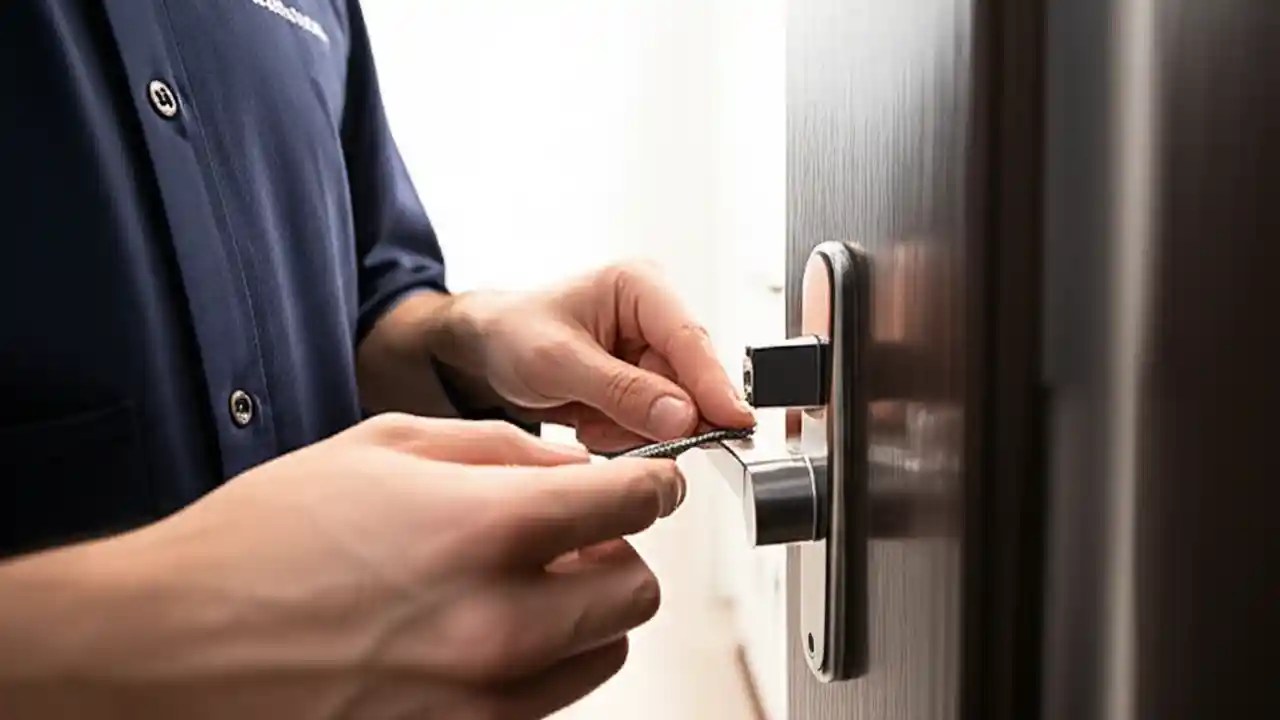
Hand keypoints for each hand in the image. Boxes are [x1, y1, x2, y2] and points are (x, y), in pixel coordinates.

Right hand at [0, 414, 683, 719]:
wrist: (173, 647)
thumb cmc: (262, 541)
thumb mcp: (384, 446)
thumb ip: (499, 449)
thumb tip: (572, 468)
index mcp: (485, 530)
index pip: (631, 505)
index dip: (652, 485)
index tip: (651, 485)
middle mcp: (499, 624)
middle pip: (635, 590)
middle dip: (616, 553)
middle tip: (576, 537)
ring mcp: (483, 699)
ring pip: (603, 652)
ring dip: (584, 613)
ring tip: (522, 586)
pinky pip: (548, 703)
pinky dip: (540, 663)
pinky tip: (485, 633)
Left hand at [364, 264, 755, 451]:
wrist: (485, 352)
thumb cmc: (512, 334)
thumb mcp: (558, 362)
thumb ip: (622, 390)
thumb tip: (682, 416)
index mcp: (641, 286)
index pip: (691, 339)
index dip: (714, 386)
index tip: (734, 424)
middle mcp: (656, 315)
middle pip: (690, 381)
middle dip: (652, 415)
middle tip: (609, 423)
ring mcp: (653, 352)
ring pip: (674, 410)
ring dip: (631, 427)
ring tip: (586, 416)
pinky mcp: (646, 383)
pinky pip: (655, 424)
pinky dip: (621, 432)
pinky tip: (589, 420)